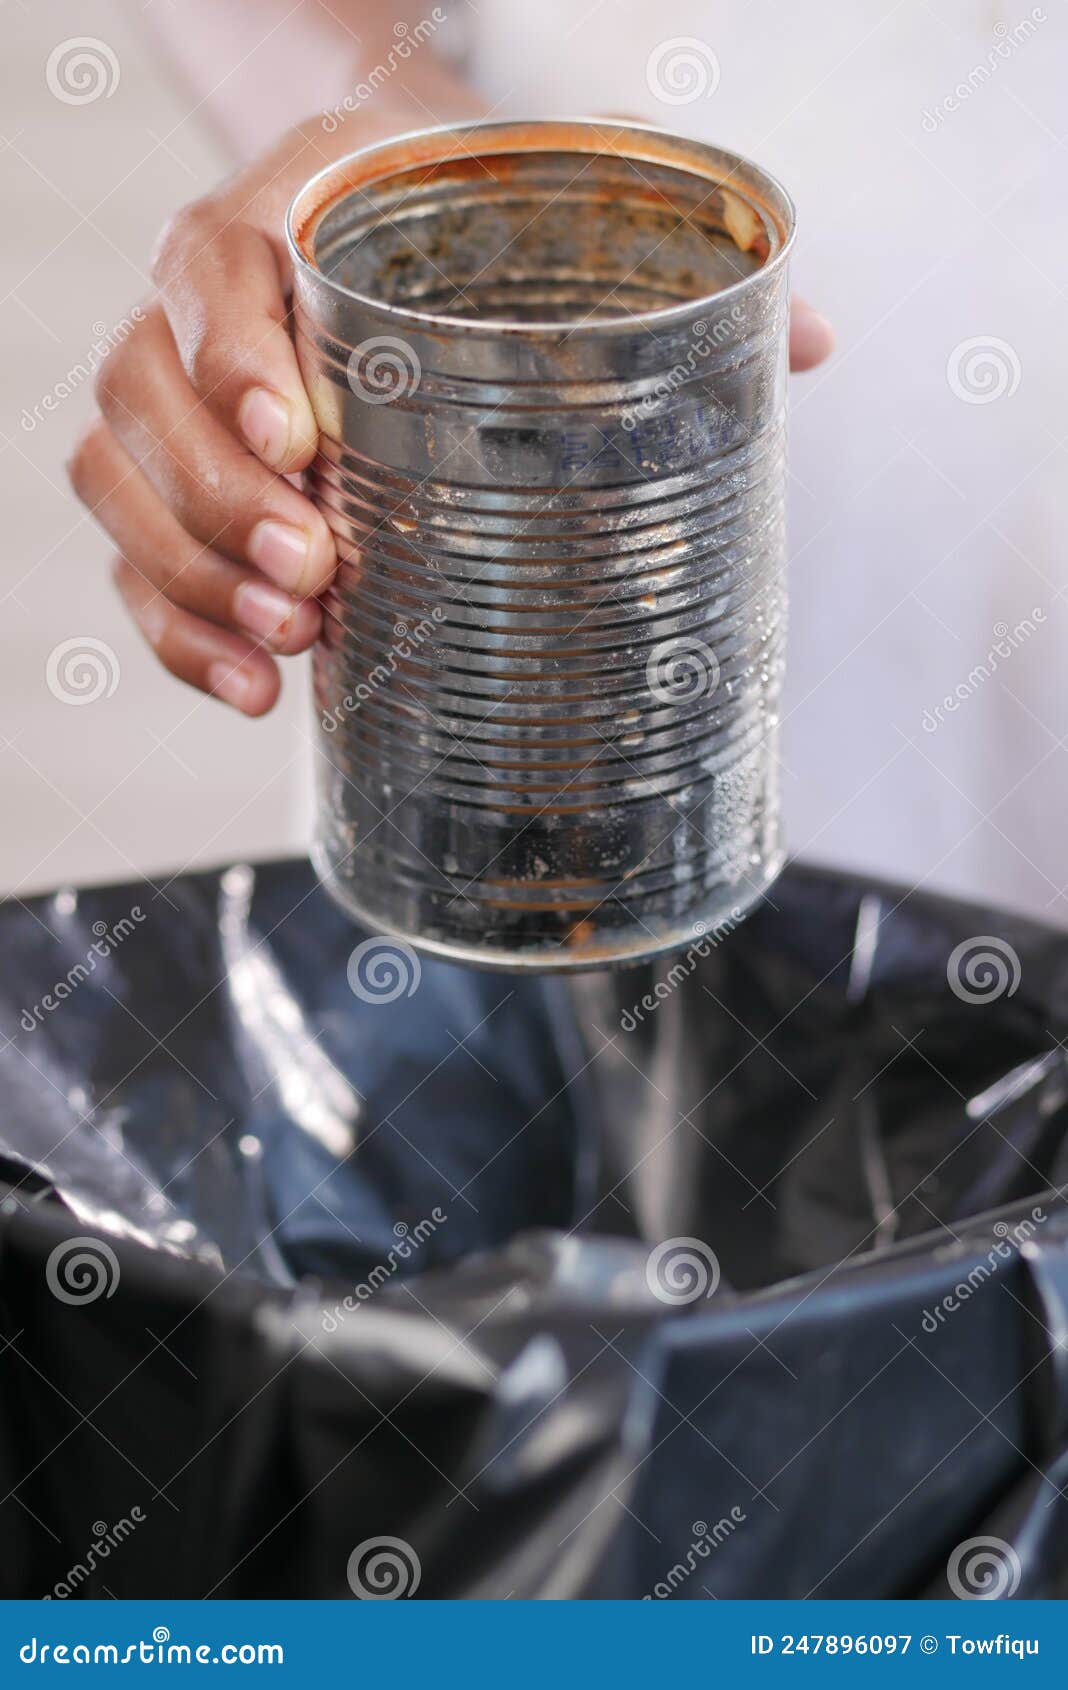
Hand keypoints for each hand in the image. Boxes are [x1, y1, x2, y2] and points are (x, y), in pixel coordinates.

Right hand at [69, 116, 833, 717]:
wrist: (388, 232)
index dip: (232, 358)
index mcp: (280, 219)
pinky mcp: (173, 490)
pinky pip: (131, 562)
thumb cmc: (462, 232)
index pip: (209, 271)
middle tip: (317, 570)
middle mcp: (199, 305)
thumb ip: (651, 262)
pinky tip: (259, 690)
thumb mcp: (543, 211)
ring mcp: (174, 402)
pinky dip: (178, 634)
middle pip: (144, 394)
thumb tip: (807, 343)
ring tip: (292, 642)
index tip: (301, 436)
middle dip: (219, 498)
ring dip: (189, 576)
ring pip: (116, 481)